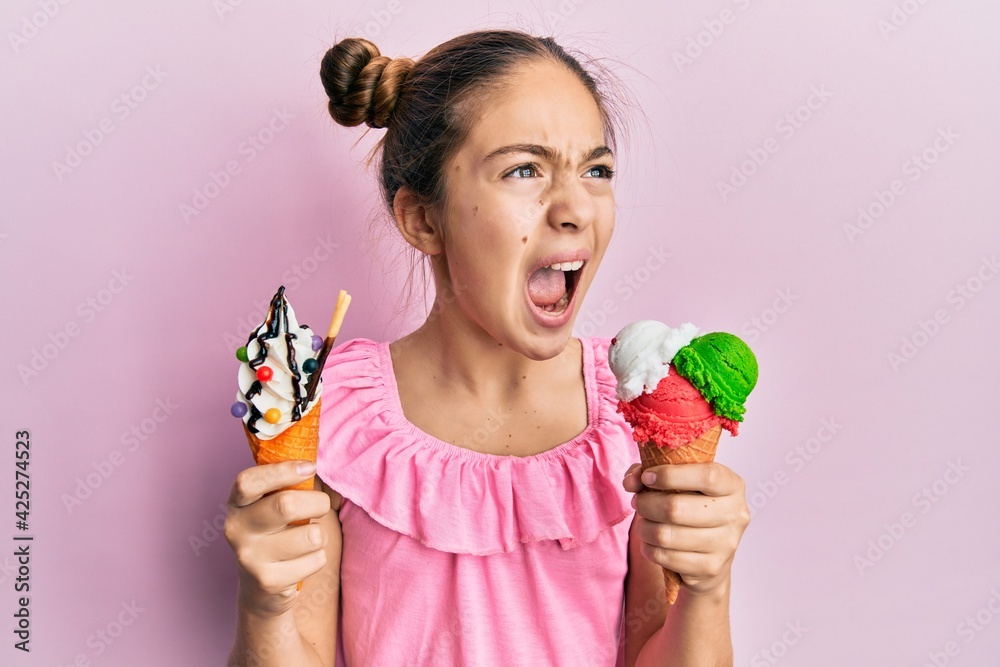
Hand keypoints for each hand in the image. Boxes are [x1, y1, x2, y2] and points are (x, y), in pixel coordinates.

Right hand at [224, 460, 331, 616]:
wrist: (261, 586)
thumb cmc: (277, 532)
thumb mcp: (274, 503)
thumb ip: (290, 482)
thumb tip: (315, 463)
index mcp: (237, 503)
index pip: (249, 481)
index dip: (282, 471)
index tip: (310, 468)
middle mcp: (236, 529)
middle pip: (286, 505)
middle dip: (317, 503)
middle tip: (321, 506)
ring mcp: (250, 557)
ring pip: (310, 535)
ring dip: (320, 534)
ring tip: (308, 538)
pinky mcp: (268, 581)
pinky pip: (316, 559)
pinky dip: (319, 557)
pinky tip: (302, 561)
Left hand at [623, 461, 749, 597]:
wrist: (710, 554)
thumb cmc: (692, 508)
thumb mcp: (678, 483)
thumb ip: (649, 474)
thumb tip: (631, 482)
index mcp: (732, 486)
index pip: (706, 476)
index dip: (670, 475)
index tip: (647, 477)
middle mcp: (734, 515)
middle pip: (676, 508)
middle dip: (646, 505)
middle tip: (638, 503)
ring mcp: (725, 544)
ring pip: (665, 535)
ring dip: (644, 528)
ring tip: (644, 524)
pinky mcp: (710, 568)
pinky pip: (665, 557)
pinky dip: (649, 549)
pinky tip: (652, 543)